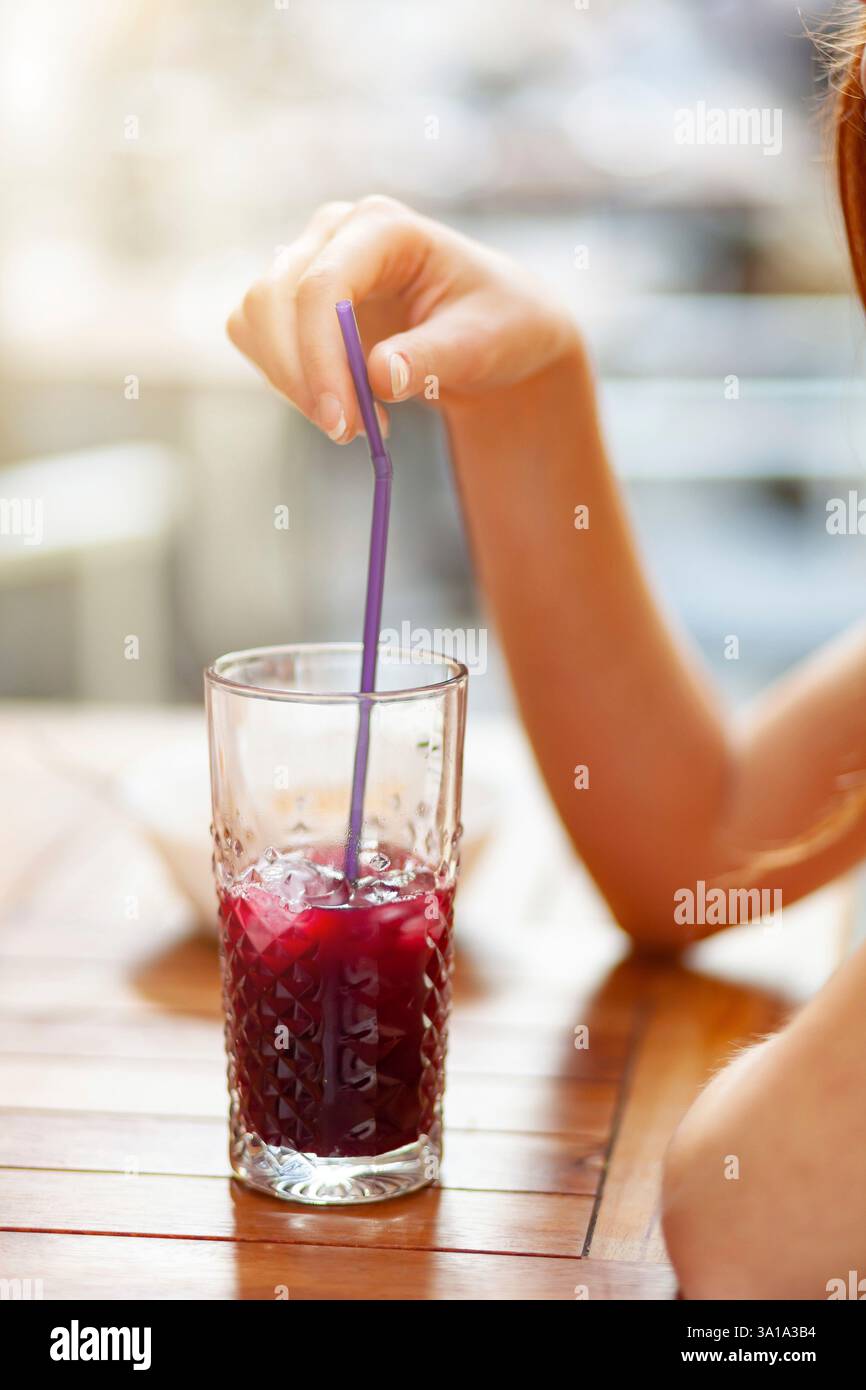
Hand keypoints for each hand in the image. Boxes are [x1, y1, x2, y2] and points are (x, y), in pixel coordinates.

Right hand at [227, 196, 576, 443]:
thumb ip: (433, 355)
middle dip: (301, 376)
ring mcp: (309, 262)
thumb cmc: (499, 322)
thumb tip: (377, 376)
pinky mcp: (296, 301)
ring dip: (293, 383)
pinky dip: (292, 383)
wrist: (495, 331)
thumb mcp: (484, 342)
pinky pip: (263, 343)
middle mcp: (335, 233)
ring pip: (255, 322)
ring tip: (361, 422)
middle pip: (273, 301)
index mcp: (383, 226)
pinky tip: (345, 404)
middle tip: (349, 433)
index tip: (342, 423)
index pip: (322, 285)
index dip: (321, 358)